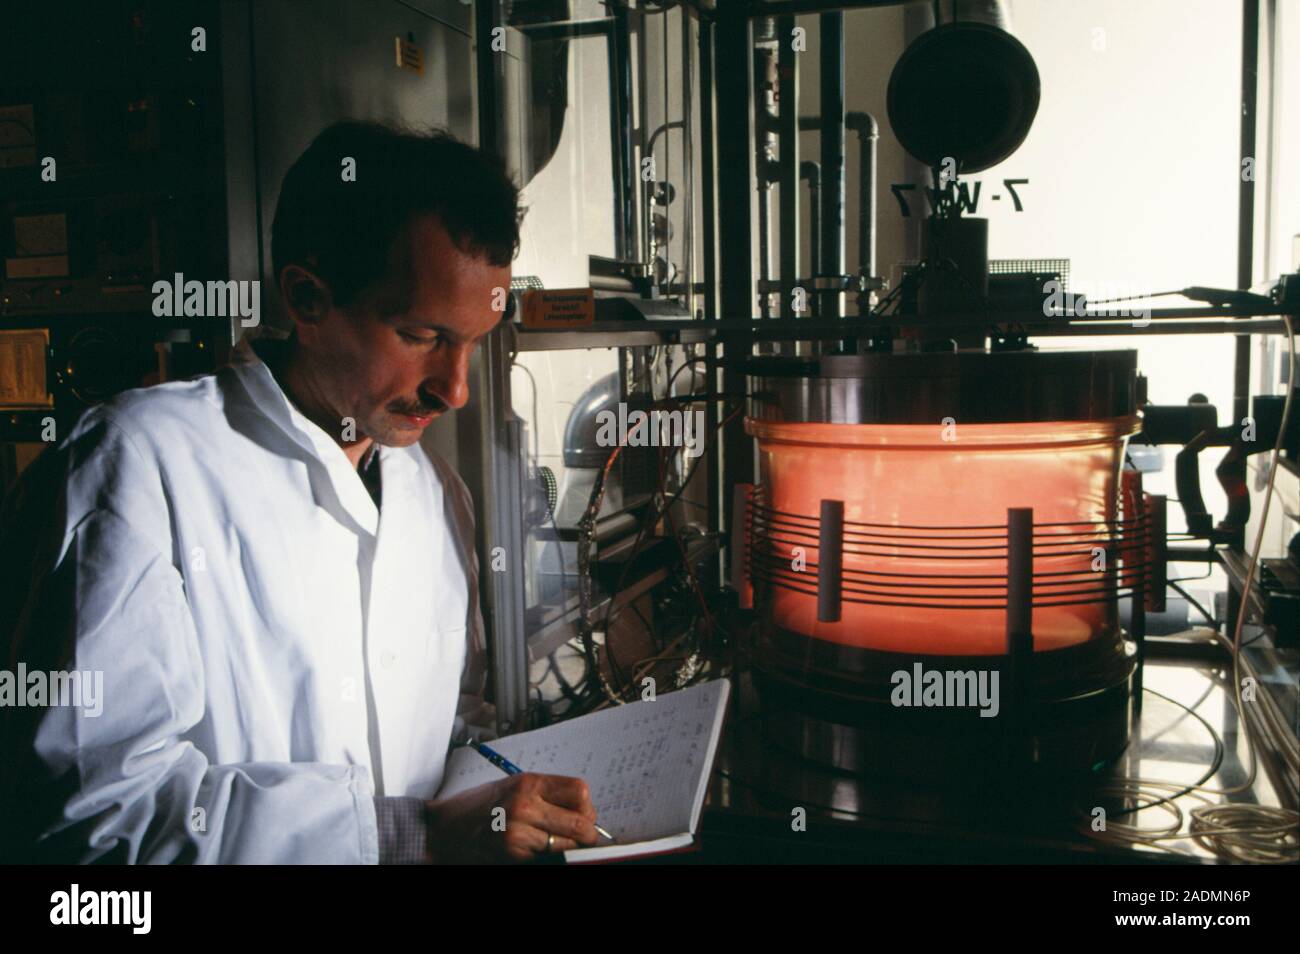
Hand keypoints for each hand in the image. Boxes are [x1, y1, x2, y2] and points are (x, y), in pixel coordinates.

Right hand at [424, 773, 599, 862]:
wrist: (441, 831)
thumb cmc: (475, 809)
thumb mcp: (511, 787)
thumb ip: (544, 795)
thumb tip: (581, 809)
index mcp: (528, 782)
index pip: (580, 791)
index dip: (587, 807)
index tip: (585, 815)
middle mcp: (525, 804)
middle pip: (581, 822)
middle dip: (586, 834)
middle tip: (581, 837)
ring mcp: (519, 832)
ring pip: (567, 845)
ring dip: (566, 848)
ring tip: (550, 843)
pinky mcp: (513, 854)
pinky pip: (546, 857)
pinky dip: (545, 856)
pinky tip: (532, 850)